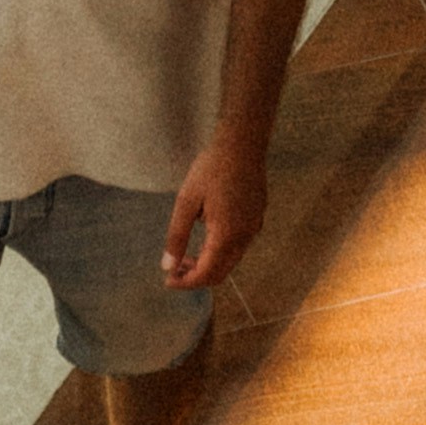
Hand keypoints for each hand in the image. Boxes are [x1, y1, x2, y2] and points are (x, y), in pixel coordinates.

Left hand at [160, 126, 270, 294]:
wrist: (242, 142)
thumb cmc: (211, 168)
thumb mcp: (187, 201)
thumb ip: (176, 236)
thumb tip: (167, 267)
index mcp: (225, 236)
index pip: (205, 274)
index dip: (185, 282)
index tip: (167, 280)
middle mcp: (244, 237)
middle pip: (220, 273)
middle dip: (196, 276)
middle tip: (175, 269)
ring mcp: (254, 227)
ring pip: (230, 260)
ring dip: (209, 263)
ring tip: (187, 254)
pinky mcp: (257, 217)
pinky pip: (239, 245)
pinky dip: (220, 250)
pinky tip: (206, 234)